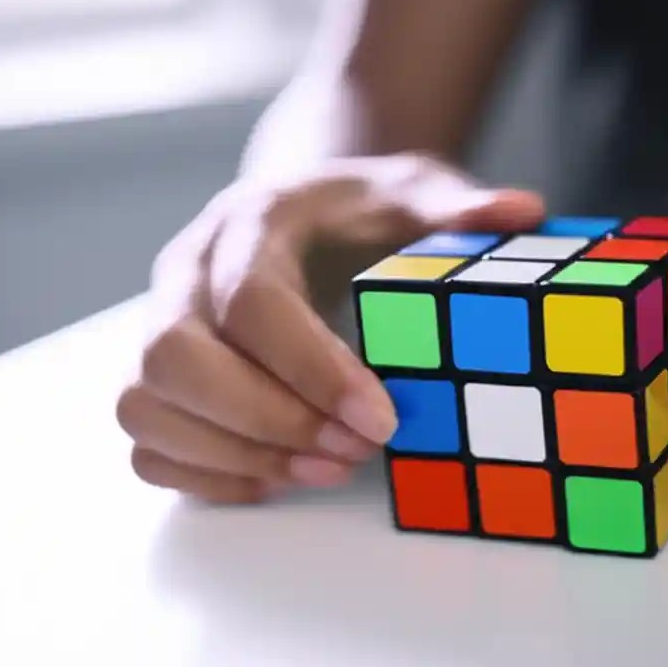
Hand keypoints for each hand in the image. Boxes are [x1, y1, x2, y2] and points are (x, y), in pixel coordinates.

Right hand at [116, 154, 543, 502]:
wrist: (307, 208)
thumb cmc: (362, 208)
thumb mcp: (416, 191)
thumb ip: (460, 207)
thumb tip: (522, 210)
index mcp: (250, 220)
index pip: (253, 300)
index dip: (311, 369)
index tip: (381, 418)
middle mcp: (185, 268)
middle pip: (174, 357)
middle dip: (265, 419)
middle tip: (351, 451)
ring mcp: (160, 321)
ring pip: (145, 404)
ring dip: (235, 454)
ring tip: (324, 467)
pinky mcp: (158, 374)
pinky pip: (147, 442)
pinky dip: (206, 473)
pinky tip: (280, 475)